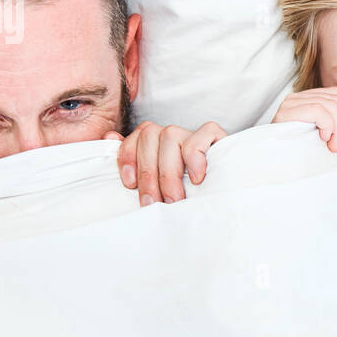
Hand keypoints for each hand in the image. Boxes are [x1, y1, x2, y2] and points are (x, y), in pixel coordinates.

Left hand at [108, 121, 226, 205]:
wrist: (227, 200)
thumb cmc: (187, 198)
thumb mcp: (155, 187)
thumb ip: (133, 164)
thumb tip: (109, 136)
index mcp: (156, 144)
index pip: (136, 136)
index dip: (128, 157)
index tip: (129, 185)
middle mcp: (173, 136)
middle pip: (150, 135)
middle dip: (148, 173)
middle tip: (153, 203)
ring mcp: (195, 134)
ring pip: (171, 134)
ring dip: (169, 170)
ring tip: (175, 198)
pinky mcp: (218, 137)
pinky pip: (203, 133)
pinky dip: (195, 155)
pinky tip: (197, 178)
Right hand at [271, 87, 336, 151]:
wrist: (268, 161)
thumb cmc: (293, 151)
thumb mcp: (317, 135)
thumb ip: (331, 124)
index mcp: (306, 100)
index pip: (336, 94)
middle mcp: (298, 97)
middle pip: (336, 99)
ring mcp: (292, 103)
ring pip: (330, 105)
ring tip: (334, 146)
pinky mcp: (287, 111)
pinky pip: (318, 110)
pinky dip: (328, 125)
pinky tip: (323, 138)